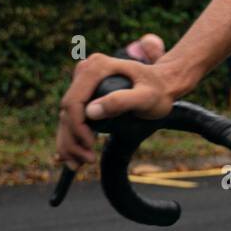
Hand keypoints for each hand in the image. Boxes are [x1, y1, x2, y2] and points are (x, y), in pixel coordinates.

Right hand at [54, 53, 184, 169]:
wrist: (164, 84)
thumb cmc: (159, 90)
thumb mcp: (147, 98)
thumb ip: (122, 101)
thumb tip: (89, 112)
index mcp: (97, 67)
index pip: (74, 101)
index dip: (77, 126)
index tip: (90, 143)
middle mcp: (86, 70)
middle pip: (67, 110)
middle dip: (73, 138)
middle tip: (87, 160)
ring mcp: (84, 81)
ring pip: (66, 116)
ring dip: (69, 142)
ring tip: (79, 164)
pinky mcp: (85, 92)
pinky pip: (72, 117)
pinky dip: (71, 137)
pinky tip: (74, 157)